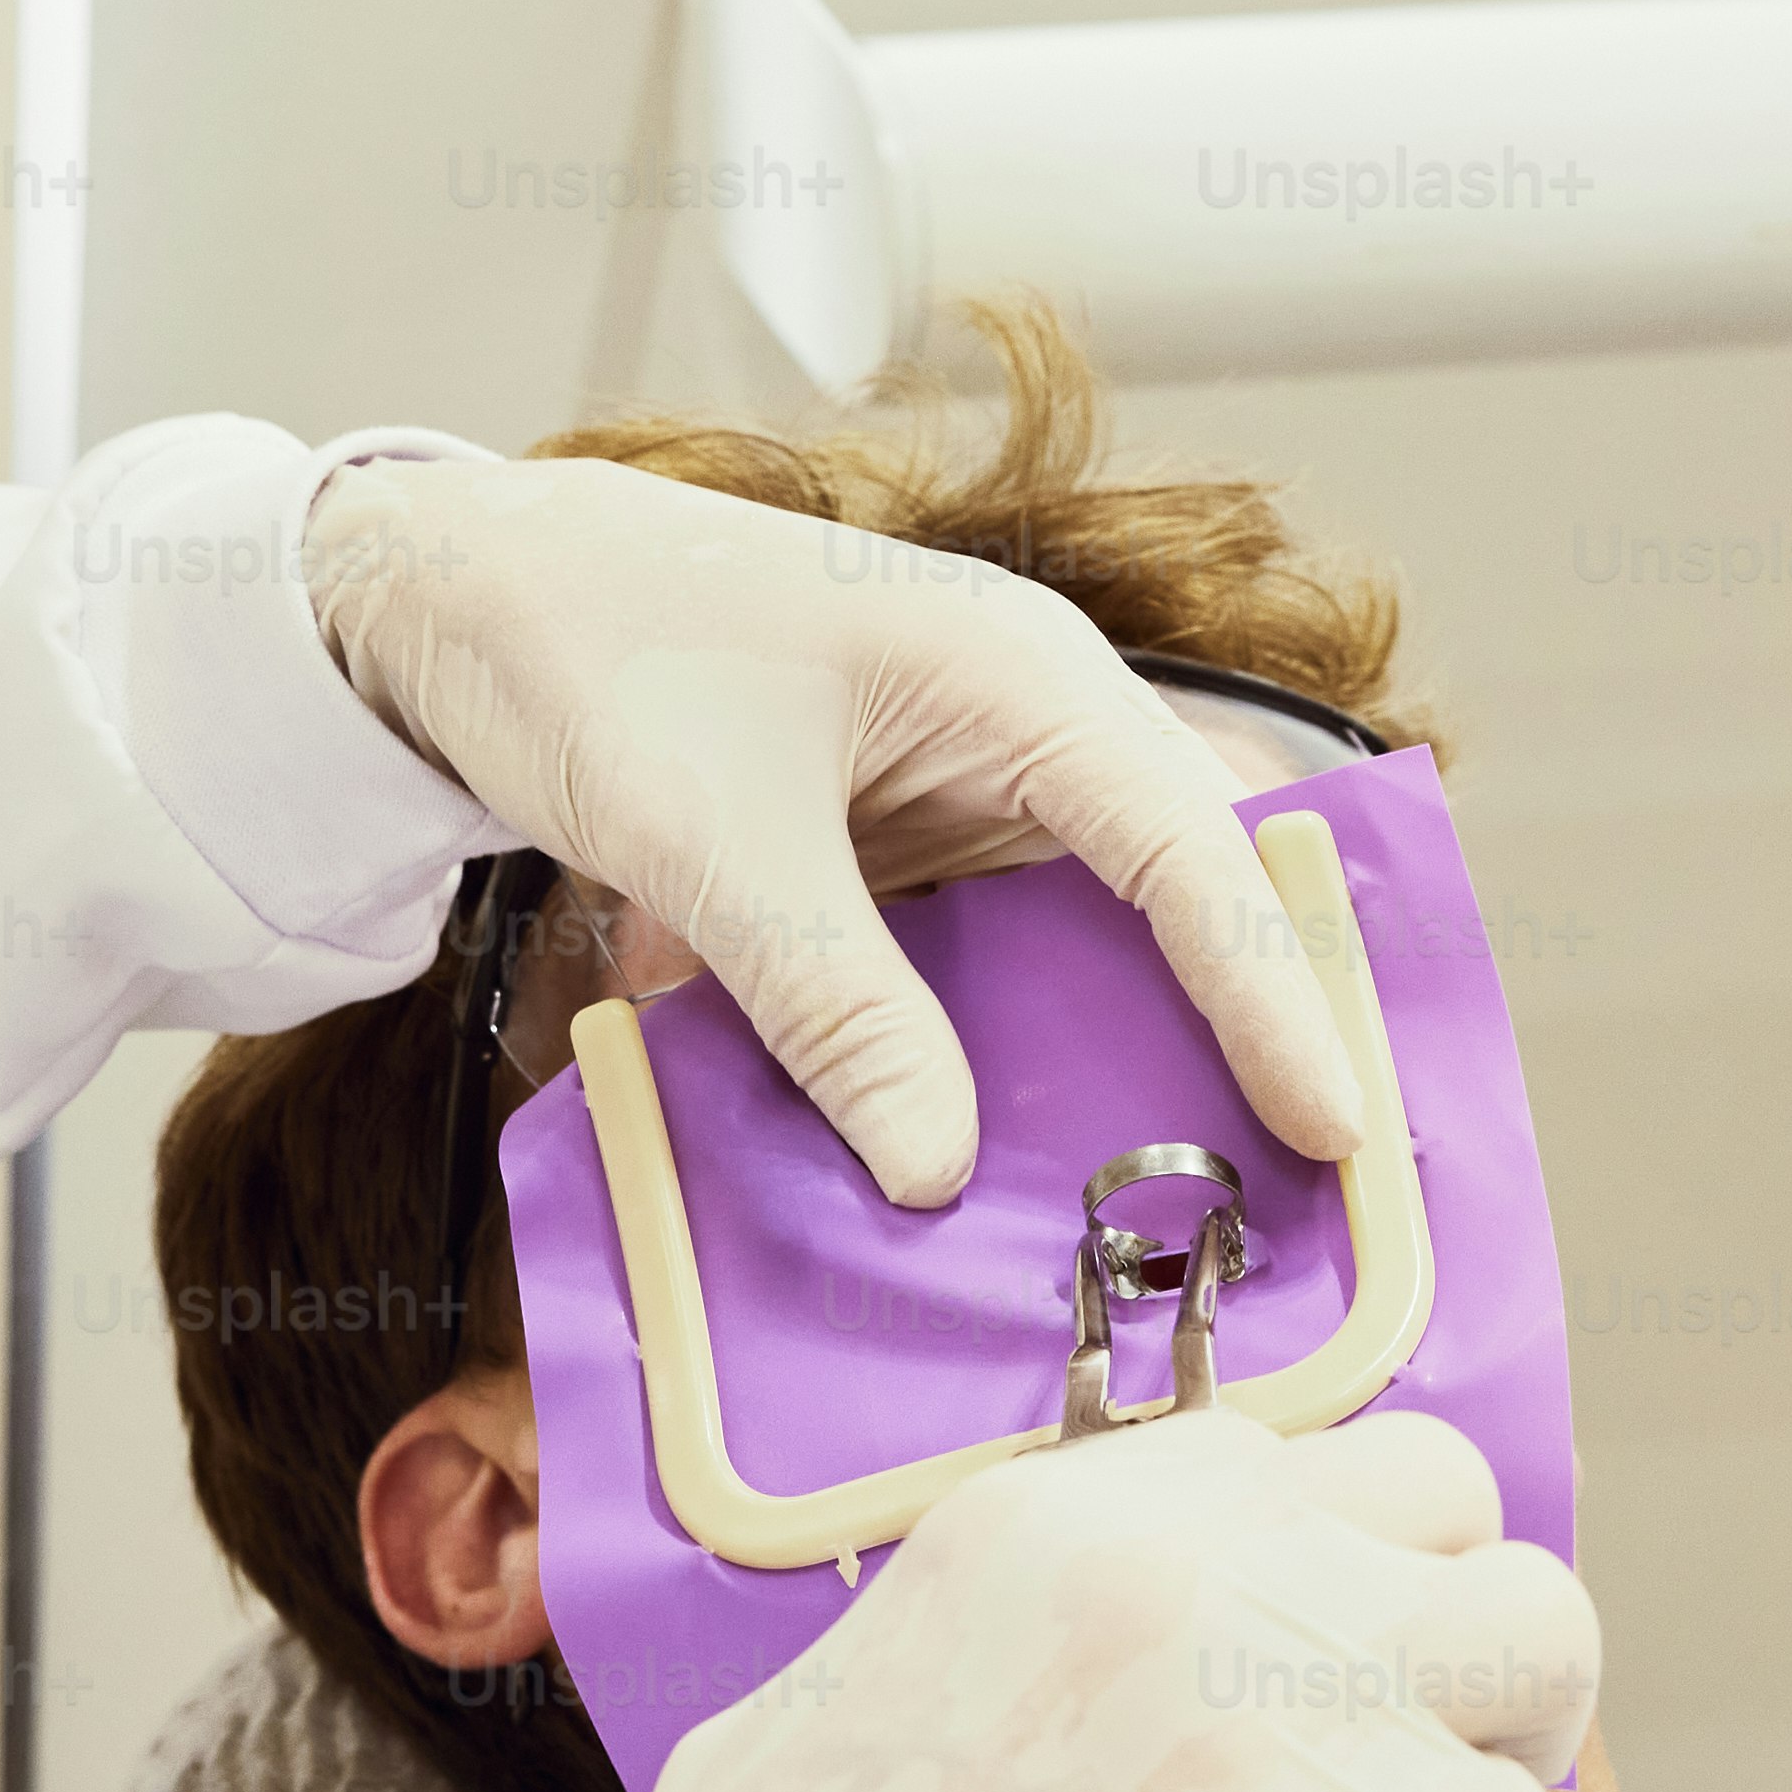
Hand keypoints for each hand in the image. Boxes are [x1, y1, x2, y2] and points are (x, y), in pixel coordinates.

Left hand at [301, 448, 1366, 1206]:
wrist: (458, 590)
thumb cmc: (591, 648)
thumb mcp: (714, 841)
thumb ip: (835, 1004)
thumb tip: (938, 1171)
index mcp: (1018, 677)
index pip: (1191, 851)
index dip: (1272, 993)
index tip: (1333, 1127)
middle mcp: (1022, 724)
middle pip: (1178, 892)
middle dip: (1240, 1028)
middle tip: (1303, 1186)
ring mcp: (961, 781)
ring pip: (1091, 936)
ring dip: (1120, 1053)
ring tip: (1177, 1202)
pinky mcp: (895, 840)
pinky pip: (987, 955)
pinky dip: (1001, 1048)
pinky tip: (996, 1159)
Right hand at [472, 1411, 1595, 1791]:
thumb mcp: (832, 1713)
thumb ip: (1000, 1643)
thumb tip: (1099, 1656)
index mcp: (1044, 1523)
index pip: (1306, 1459)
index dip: (1338, 1578)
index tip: (1310, 1690)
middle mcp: (1181, 1572)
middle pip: (1459, 1510)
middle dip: (1456, 1639)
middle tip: (1411, 1773)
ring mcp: (1279, 1718)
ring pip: (1545, 1644)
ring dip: (1491, 1761)